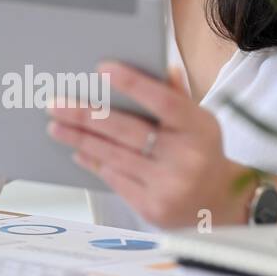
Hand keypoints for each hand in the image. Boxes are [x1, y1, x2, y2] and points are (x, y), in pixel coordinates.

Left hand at [46, 60, 246, 228]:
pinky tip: (78, 150)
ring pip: (114, 157)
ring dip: (80, 139)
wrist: (220, 203)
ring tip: (56, 126)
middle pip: (128, 131)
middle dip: (86, 116)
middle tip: (56, 104)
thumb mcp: (199, 123)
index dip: (133, 84)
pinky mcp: (153, 208)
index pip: (164, 101)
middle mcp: (186, 158)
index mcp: (199, 129)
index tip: (101, 69)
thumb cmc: (202, 153)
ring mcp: (169, 186)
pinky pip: (115, 180)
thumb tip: (162, 67)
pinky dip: (94, 162)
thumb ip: (177, 97)